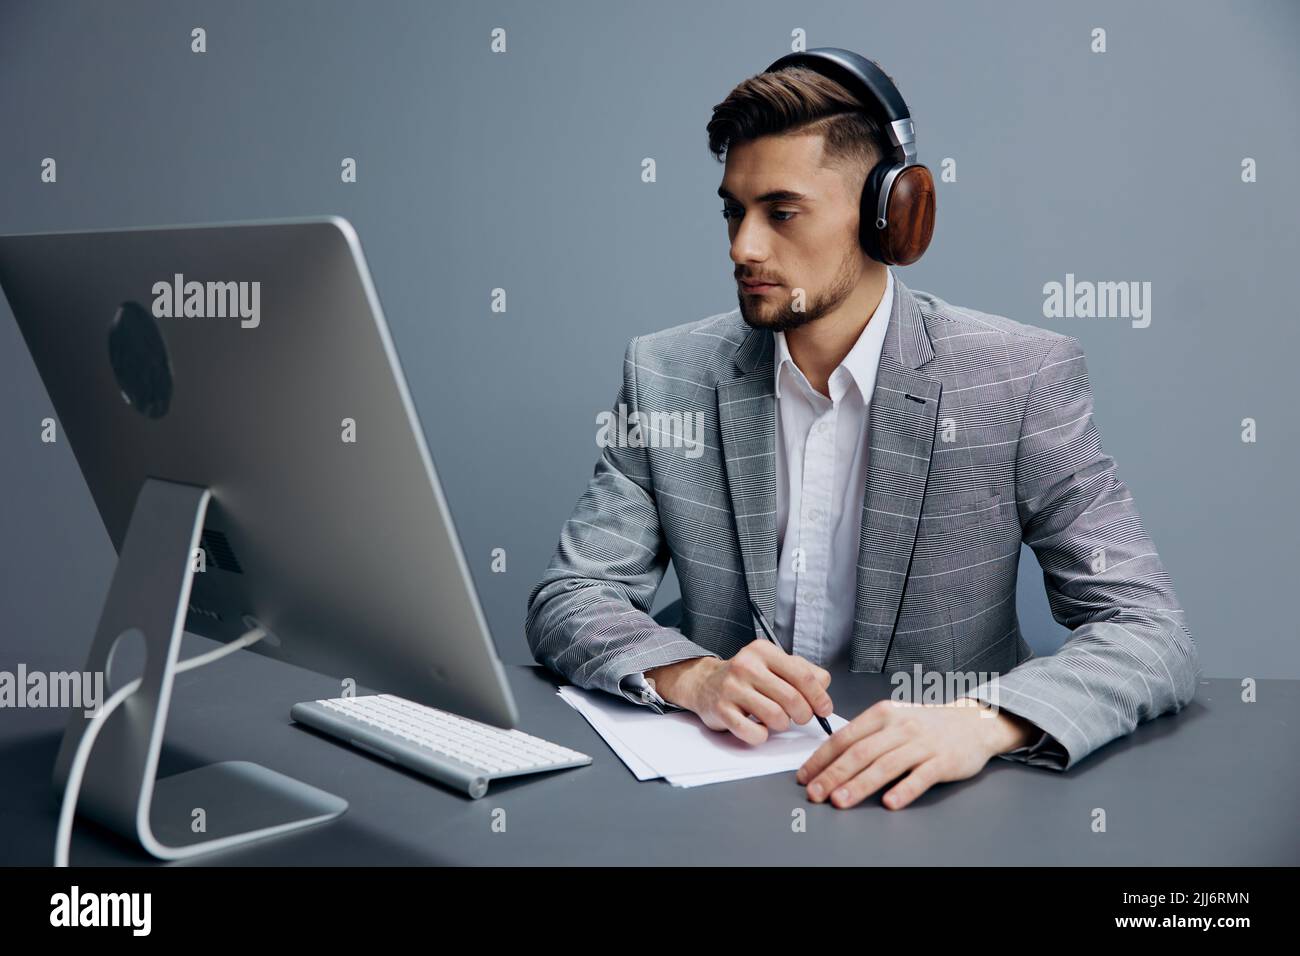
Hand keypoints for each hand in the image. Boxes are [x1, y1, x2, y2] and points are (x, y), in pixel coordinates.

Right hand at [647, 641, 832, 744]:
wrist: (705, 684)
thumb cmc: (746, 677)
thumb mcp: (774, 665)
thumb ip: (803, 671)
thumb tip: (823, 686)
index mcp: (763, 651)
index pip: (802, 675)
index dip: (819, 697)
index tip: (824, 709)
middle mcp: (746, 666)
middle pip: (792, 698)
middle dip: (803, 714)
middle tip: (801, 717)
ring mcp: (732, 688)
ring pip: (776, 717)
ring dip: (782, 725)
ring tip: (776, 719)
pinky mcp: (721, 710)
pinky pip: (754, 733)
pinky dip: (762, 736)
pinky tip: (758, 727)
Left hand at [796, 697, 1037, 809]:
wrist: (973, 722)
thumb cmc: (927, 724)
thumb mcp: (893, 719)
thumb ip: (865, 735)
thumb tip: (830, 758)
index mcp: (882, 714)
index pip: (844, 737)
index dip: (821, 758)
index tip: (804, 776)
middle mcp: (900, 727)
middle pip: (859, 752)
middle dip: (832, 775)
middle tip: (815, 793)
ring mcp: (922, 744)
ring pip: (885, 765)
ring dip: (859, 785)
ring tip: (840, 801)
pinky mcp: (943, 761)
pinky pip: (920, 777)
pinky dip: (904, 790)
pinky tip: (889, 803)